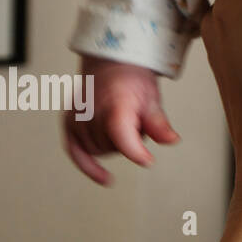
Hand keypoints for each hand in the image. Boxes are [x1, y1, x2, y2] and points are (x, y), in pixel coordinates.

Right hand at [62, 58, 180, 185]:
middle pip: (113, 146)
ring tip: (122, 121)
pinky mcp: (68, 123)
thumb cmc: (133, 79)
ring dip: (114, 145)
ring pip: (99, 151)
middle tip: (136, 118)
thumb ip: (158, 123)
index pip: (120, 135)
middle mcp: (91, 111)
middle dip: (129, 140)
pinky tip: (106, 178)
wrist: (111, 63)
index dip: (135, 152)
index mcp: (114, 103)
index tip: (148, 161)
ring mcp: (77, 117)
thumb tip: (172, 141)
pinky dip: (89, 167)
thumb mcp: (152, 98)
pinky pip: (76, 153)